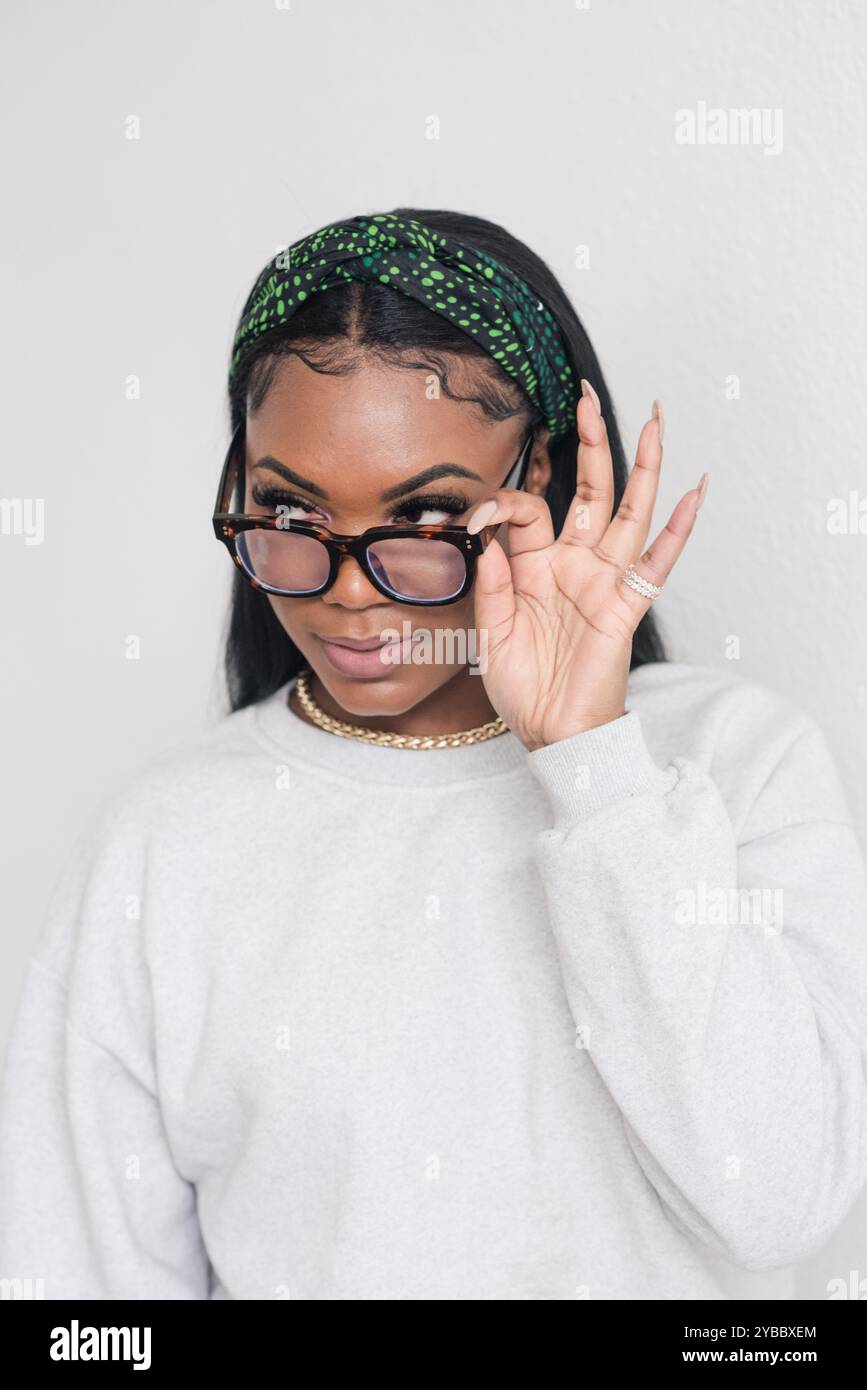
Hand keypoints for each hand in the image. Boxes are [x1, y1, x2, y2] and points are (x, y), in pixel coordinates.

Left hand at [466, 382, 707, 751]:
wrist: (552, 737)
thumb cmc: (524, 691)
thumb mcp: (492, 637)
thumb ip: (493, 589)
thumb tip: (489, 543)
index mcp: (535, 570)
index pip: (525, 512)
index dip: (497, 504)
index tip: (470, 518)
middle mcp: (574, 567)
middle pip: (590, 492)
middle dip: (591, 443)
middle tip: (588, 394)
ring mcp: (603, 584)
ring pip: (628, 514)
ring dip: (642, 467)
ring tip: (656, 420)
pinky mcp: (624, 609)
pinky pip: (654, 564)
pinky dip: (676, 531)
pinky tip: (693, 494)